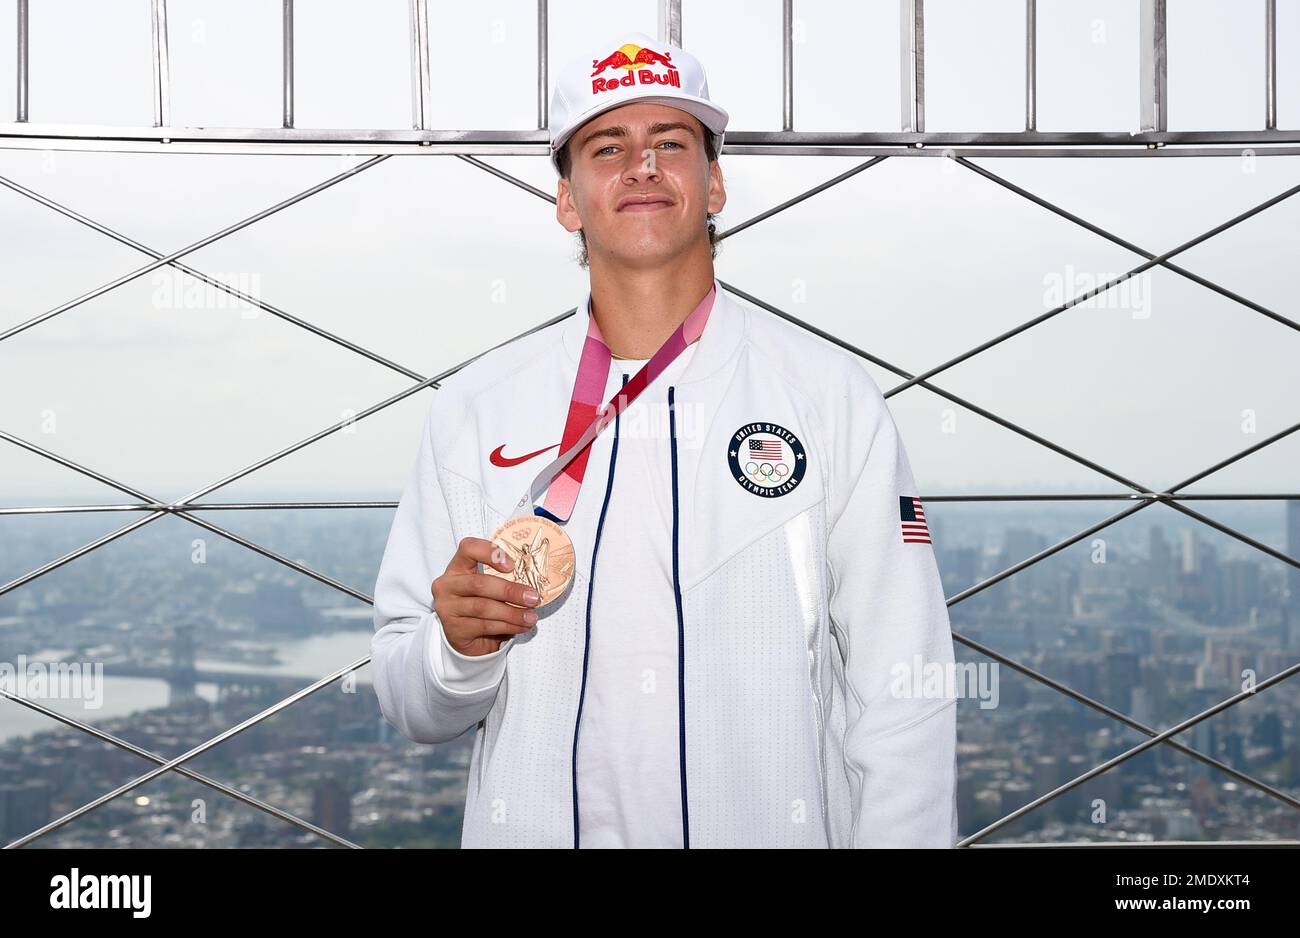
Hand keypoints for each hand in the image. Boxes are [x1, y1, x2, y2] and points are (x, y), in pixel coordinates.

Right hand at [431, 537, 540, 655]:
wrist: (465, 637)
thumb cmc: (480, 604)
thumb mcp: (488, 587)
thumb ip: (502, 579)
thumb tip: (533, 584)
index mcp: (456, 567)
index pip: (468, 549)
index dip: (490, 553)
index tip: (512, 566)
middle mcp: (447, 586)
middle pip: (479, 583)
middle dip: (510, 591)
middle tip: (533, 597)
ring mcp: (447, 608)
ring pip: (483, 608)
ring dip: (513, 613)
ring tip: (531, 616)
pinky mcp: (454, 629)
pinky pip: (485, 626)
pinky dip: (508, 626)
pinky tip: (521, 626)